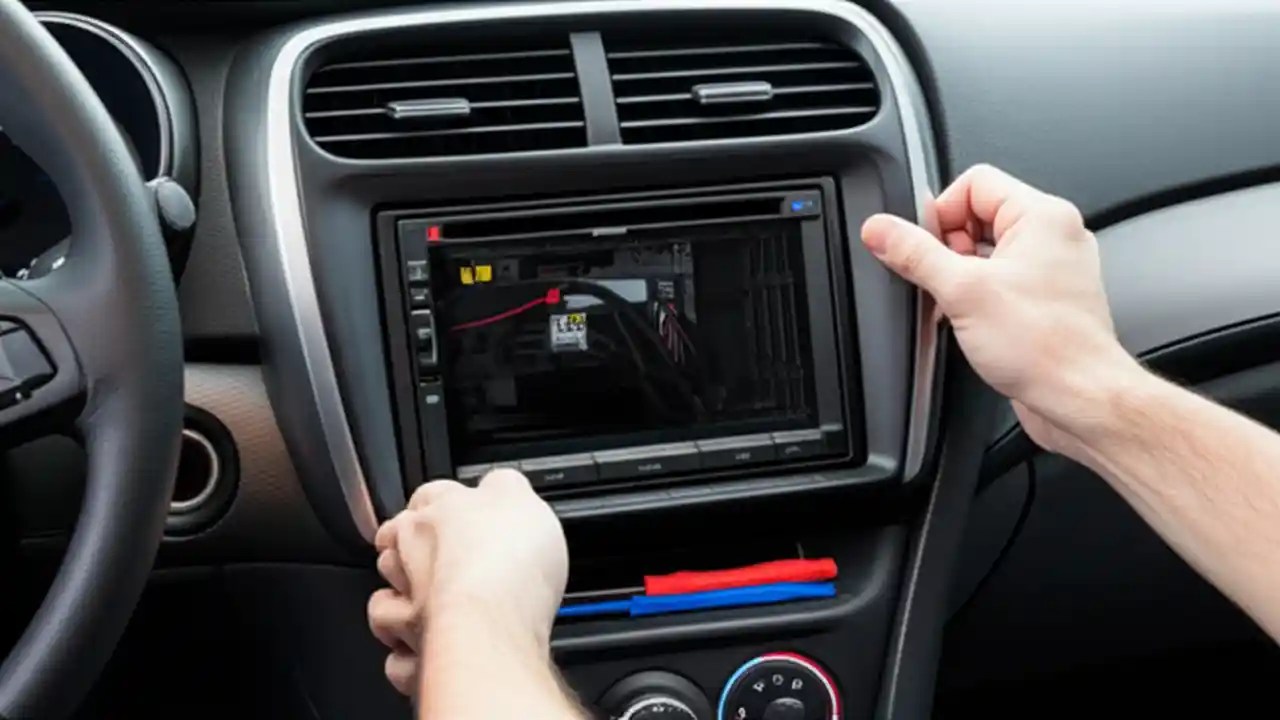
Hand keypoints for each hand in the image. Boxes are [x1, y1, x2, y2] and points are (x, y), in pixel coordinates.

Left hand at [367, 469, 568, 696]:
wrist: (492, 627)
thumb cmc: (505, 564)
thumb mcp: (521, 499)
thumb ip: (506, 488)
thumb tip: (501, 484)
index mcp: (438, 512)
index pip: (430, 496)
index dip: (443, 505)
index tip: (456, 513)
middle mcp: (413, 557)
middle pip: (396, 547)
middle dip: (411, 555)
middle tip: (445, 564)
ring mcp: (409, 609)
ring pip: (385, 604)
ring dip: (400, 608)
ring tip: (431, 610)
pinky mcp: (414, 658)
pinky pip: (399, 659)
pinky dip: (409, 659)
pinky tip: (430, 653)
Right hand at [860, 164, 1139, 455]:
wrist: (1079, 399)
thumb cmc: (1046, 347)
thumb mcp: (961, 292)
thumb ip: (914, 254)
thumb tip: (879, 230)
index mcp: (1042, 216)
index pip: (975, 182)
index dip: (940, 211)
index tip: (924, 244)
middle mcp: (1054, 236)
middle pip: (978, 216)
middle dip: (947, 248)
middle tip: (942, 280)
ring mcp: (1052, 269)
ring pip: (987, 251)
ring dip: (960, 275)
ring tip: (956, 305)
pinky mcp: (1046, 301)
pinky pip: (1000, 281)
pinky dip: (977, 296)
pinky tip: (968, 322)